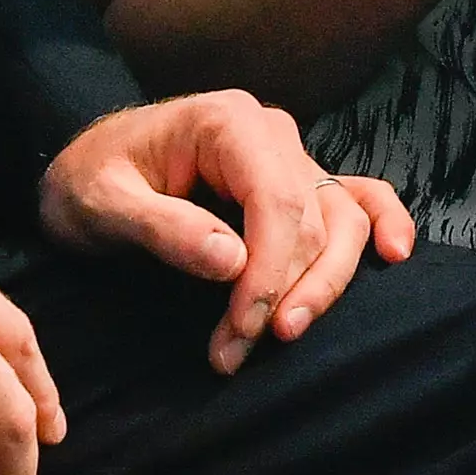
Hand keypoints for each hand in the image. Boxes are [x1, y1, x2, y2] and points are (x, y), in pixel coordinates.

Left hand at [39, 92, 415, 372]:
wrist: (80, 166)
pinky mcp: (293, 183)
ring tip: (286, 333)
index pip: (275, 203)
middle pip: (311, 220)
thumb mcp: (103, 203)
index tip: (240, 331)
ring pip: (340, 221)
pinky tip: (395, 253)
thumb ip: (164, 228)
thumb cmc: (87, 180)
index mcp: (227, 122)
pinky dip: (381, 222)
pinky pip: (354, 199)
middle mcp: (270, 131)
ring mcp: (289, 156)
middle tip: (235, 352)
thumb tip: (233, 262)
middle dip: (283, 292)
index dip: (268, 274)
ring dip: (325, 282)